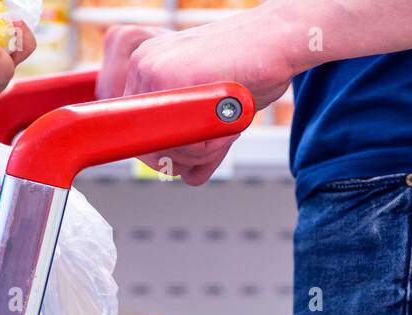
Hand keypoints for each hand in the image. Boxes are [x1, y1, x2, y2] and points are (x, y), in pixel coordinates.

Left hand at [97, 19, 296, 183]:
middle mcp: (144, 65)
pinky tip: (226, 125)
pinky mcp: (173, 76)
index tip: (183, 156)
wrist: (279, 39)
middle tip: (210, 146)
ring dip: (197, 154)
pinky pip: (181, 139)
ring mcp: (154, 68)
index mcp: (146, 69)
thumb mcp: (213, 111)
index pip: (131, 131)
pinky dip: (208, 146)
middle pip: (142, 144)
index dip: (159, 154)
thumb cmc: (250, 67)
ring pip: (161, 145)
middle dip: (178, 159)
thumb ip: (197, 142)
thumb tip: (189, 177)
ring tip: (223, 131)